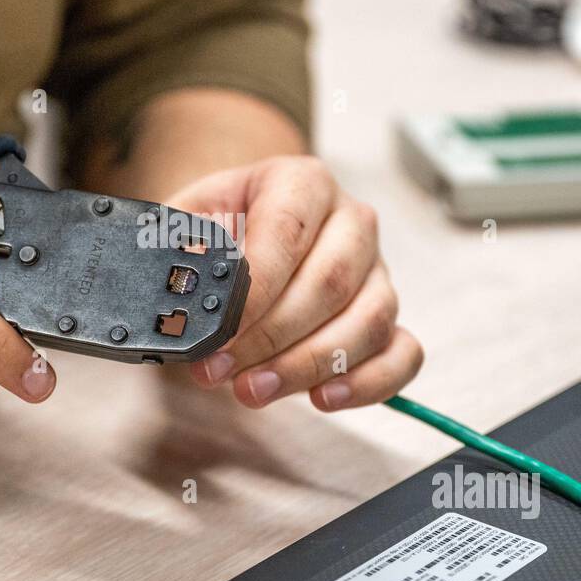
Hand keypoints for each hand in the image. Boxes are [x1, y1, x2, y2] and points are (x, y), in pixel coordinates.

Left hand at [167, 155, 422, 410]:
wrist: (241, 237)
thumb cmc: (216, 230)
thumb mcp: (185, 222)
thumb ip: (178, 244)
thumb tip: (180, 278)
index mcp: (301, 182)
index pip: (288, 230)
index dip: (256, 287)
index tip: (220, 329)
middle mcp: (351, 221)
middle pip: (331, 282)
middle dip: (272, 336)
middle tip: (220, 370)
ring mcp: (377, 271)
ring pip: (369, 321)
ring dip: (309, 365)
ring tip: (252, 390)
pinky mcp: (389, 317)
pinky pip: (402, 353)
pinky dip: (368, 383)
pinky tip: (322, 398)